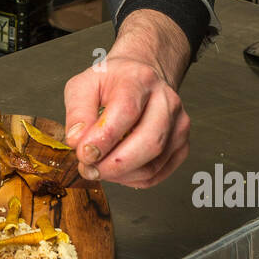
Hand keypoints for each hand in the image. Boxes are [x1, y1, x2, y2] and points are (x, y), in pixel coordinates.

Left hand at [63, 10, 191, 189]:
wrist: (140, 79)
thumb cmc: (111, 83)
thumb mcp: (84, 85)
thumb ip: (77, 112)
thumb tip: (76, 140)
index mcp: (140, 80)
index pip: (127, 111)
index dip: (103, 138)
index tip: (83, 153)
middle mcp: (167, 101)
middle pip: (149, 143)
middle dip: (113, 165)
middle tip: (89, 168)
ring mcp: (178, 125)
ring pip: (153, 165)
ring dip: (120, 175)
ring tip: (99, 168)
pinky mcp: (181, 146)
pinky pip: (157, 174)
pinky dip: (132, 179)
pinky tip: (117, 170)